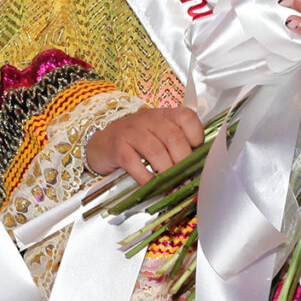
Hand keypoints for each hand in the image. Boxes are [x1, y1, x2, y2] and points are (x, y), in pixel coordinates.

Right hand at [85, 105, 205, 183]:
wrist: (102, 143)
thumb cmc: (136, 142)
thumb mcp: (158, 135)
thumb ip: (177, 144)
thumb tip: (197, 168)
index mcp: (164, 115)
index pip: (187, 118)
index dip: (196, 137)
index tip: (195, 154)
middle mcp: (149, 119)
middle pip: (173, 138)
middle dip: (182, 162)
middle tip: (185, 177)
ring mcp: (132, 131)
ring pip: (156, 151)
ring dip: (166, 172)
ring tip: (170, 184)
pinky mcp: (118, 147)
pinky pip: (135, 163)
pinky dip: (146, 178)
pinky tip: (151, 185)